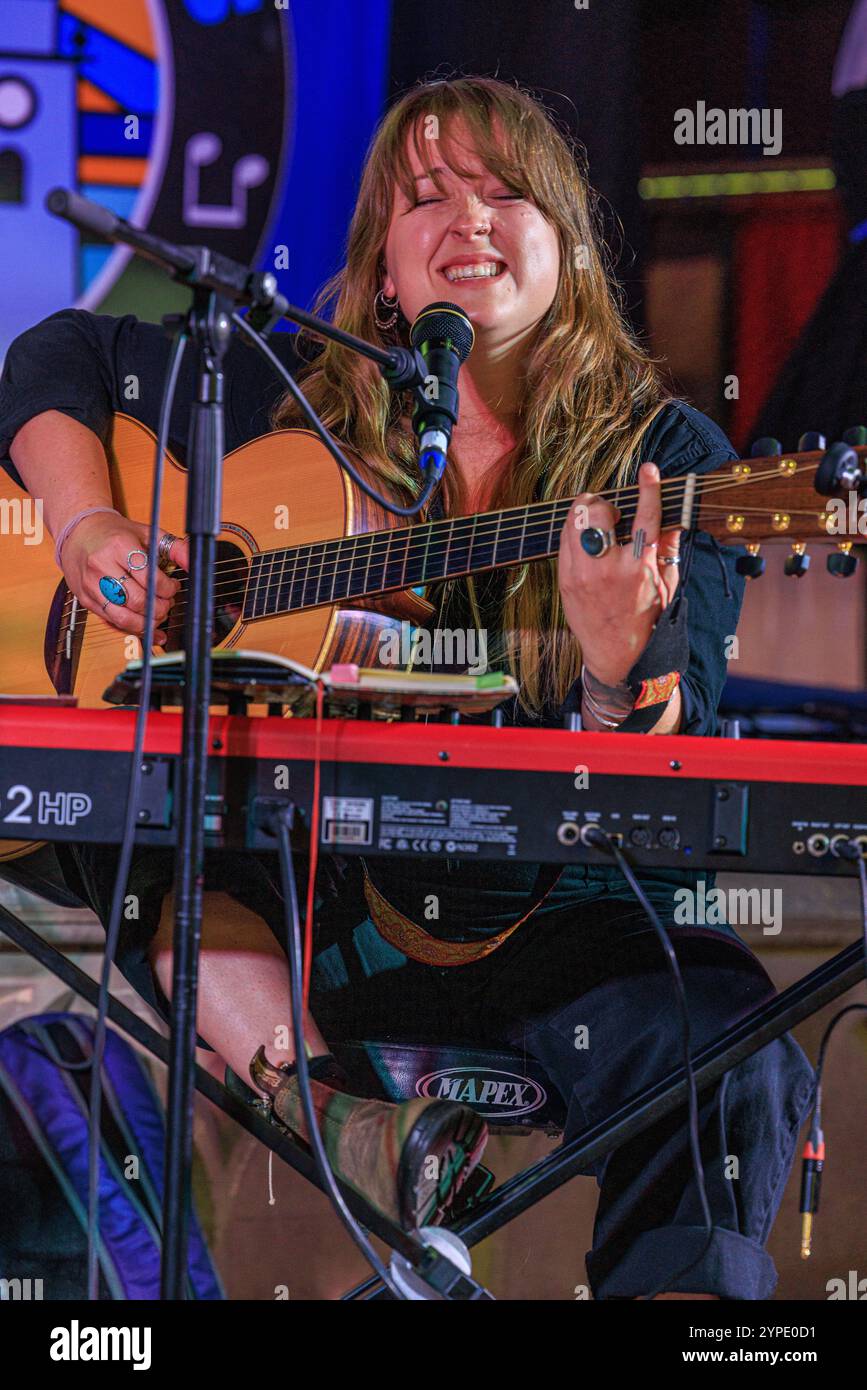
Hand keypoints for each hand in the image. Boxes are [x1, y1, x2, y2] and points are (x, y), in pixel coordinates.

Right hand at [60, 514, 188, 648]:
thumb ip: (176, 548)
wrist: (79, 533)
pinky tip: (149, 630)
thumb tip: (195, 562)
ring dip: (148, 623)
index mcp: (118, 546)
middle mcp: (101, 566)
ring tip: (158, 614)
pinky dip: (135, 630)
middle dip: (160, 608)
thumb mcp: (147, 533)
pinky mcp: (87, 600)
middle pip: (138, 601)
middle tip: (167, 602)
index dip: (168, 589)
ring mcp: (91, 586)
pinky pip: (113, 623)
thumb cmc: (115, 534)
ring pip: (124, 618)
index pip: (150, 578)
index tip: (173, 587)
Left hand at [557, 462, 679, 685]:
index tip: (649, 469)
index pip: (646, 516)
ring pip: (573, 522)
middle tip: (612, 514)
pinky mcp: (565, 581)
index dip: (648, 488)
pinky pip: (563, 541)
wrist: (618, 658)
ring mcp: (581, 575)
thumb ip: (669, 548)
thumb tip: (675, 517)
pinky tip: (585, 541)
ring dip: (584, 514)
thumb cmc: (647, 620)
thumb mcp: (667, 585)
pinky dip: (573, 532)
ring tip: (597, 525)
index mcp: (640, 568)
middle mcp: (608, 569)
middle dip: (604, 504)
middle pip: (595, 512)